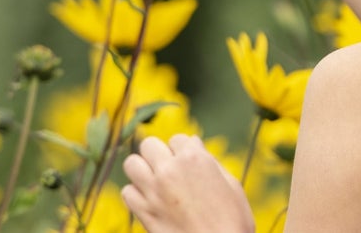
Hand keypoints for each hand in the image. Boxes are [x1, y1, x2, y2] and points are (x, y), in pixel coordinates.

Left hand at [122, 134, 254, 232]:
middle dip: (158, 154)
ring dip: (142, 170)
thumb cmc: (233, 221)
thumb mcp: (231, 184)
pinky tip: (150, 201)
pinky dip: (136, 195)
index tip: (189, 165)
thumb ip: (209, 160)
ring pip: (131, 164)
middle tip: (169, 170)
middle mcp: (170, 170)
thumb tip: (193, 143)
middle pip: (149, 144)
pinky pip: (127, 192)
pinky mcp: (143, 212)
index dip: (184, 151)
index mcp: (194, 158)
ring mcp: (153, 191)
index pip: (178, 138)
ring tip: (154, 181)